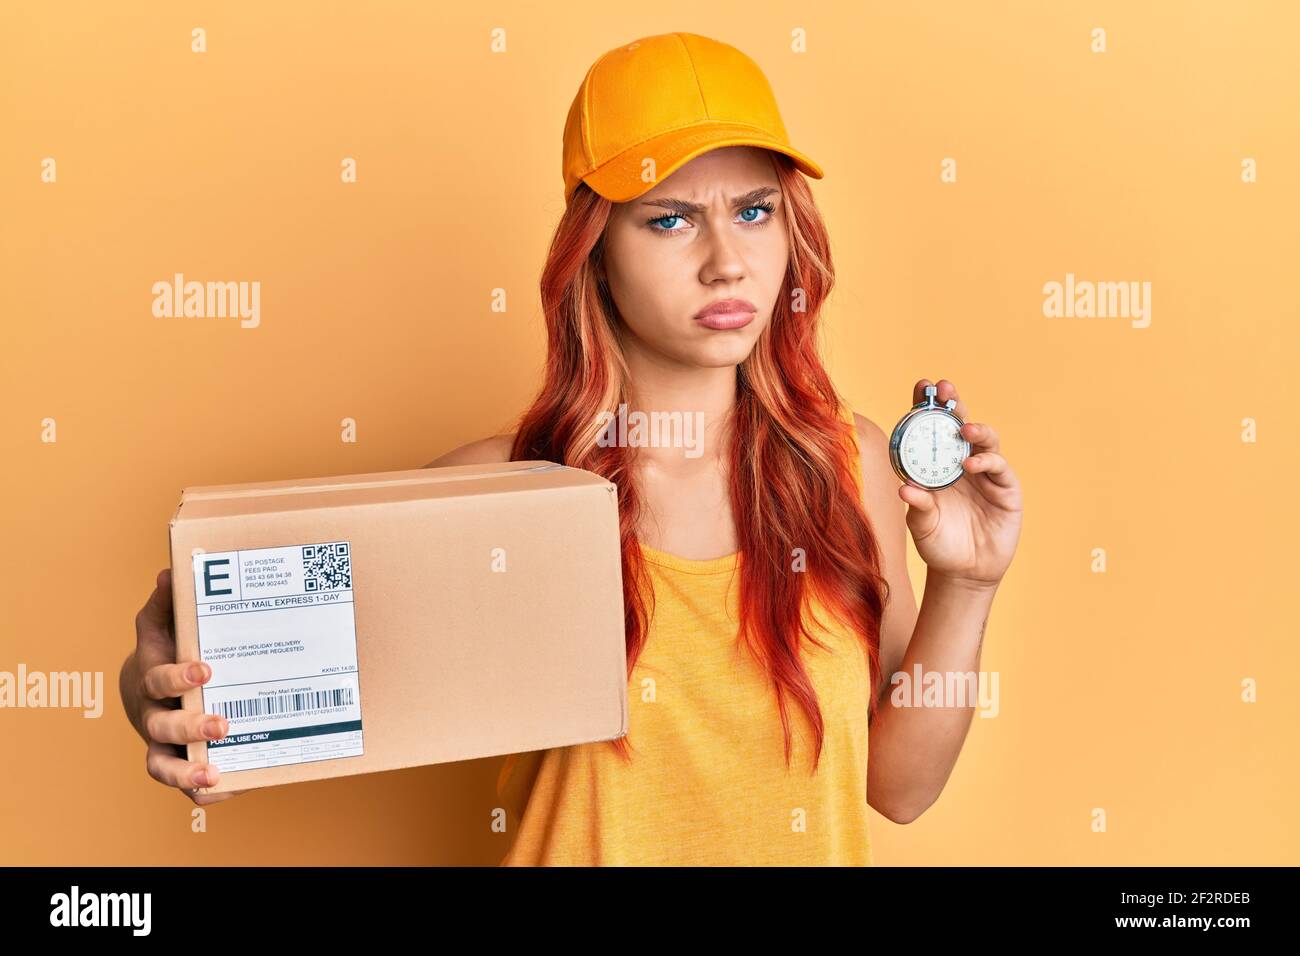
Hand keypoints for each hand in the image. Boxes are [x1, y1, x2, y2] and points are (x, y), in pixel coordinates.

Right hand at [121, 568, 248, 804]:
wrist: (149, 691)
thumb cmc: (164, 651)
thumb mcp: (163, 624)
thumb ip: (168, 601)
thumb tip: (172, 572)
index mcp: (151, 679)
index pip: (158, 679)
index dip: (177, 677)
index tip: (204, 670)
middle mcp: (153, 716)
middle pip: (163, 727)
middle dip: (190, 727)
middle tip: (221, 724)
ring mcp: (163, 745)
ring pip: (164, 767)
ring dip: (188, 774)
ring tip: (214, 776)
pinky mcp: (178, 765)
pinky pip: (185, 786)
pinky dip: (205, 791)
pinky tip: (235, 785)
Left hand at [897, 379, 1022, 590]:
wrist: (964, 572)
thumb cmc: (939, 544)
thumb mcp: (922, 525)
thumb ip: (918, 506)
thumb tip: (905, 490)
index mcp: (937, 464)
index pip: (931, 429)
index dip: (928, 406)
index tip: (922, 386)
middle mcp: (962, 463)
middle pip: (960, 425)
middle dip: (954, 404)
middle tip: (945, 388)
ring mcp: (986, 474)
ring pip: (985, 441)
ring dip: (975, 429)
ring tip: (962, 428)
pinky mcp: (1006, 489)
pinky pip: (999, 468)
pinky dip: (987, 461)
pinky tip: (972, 464)